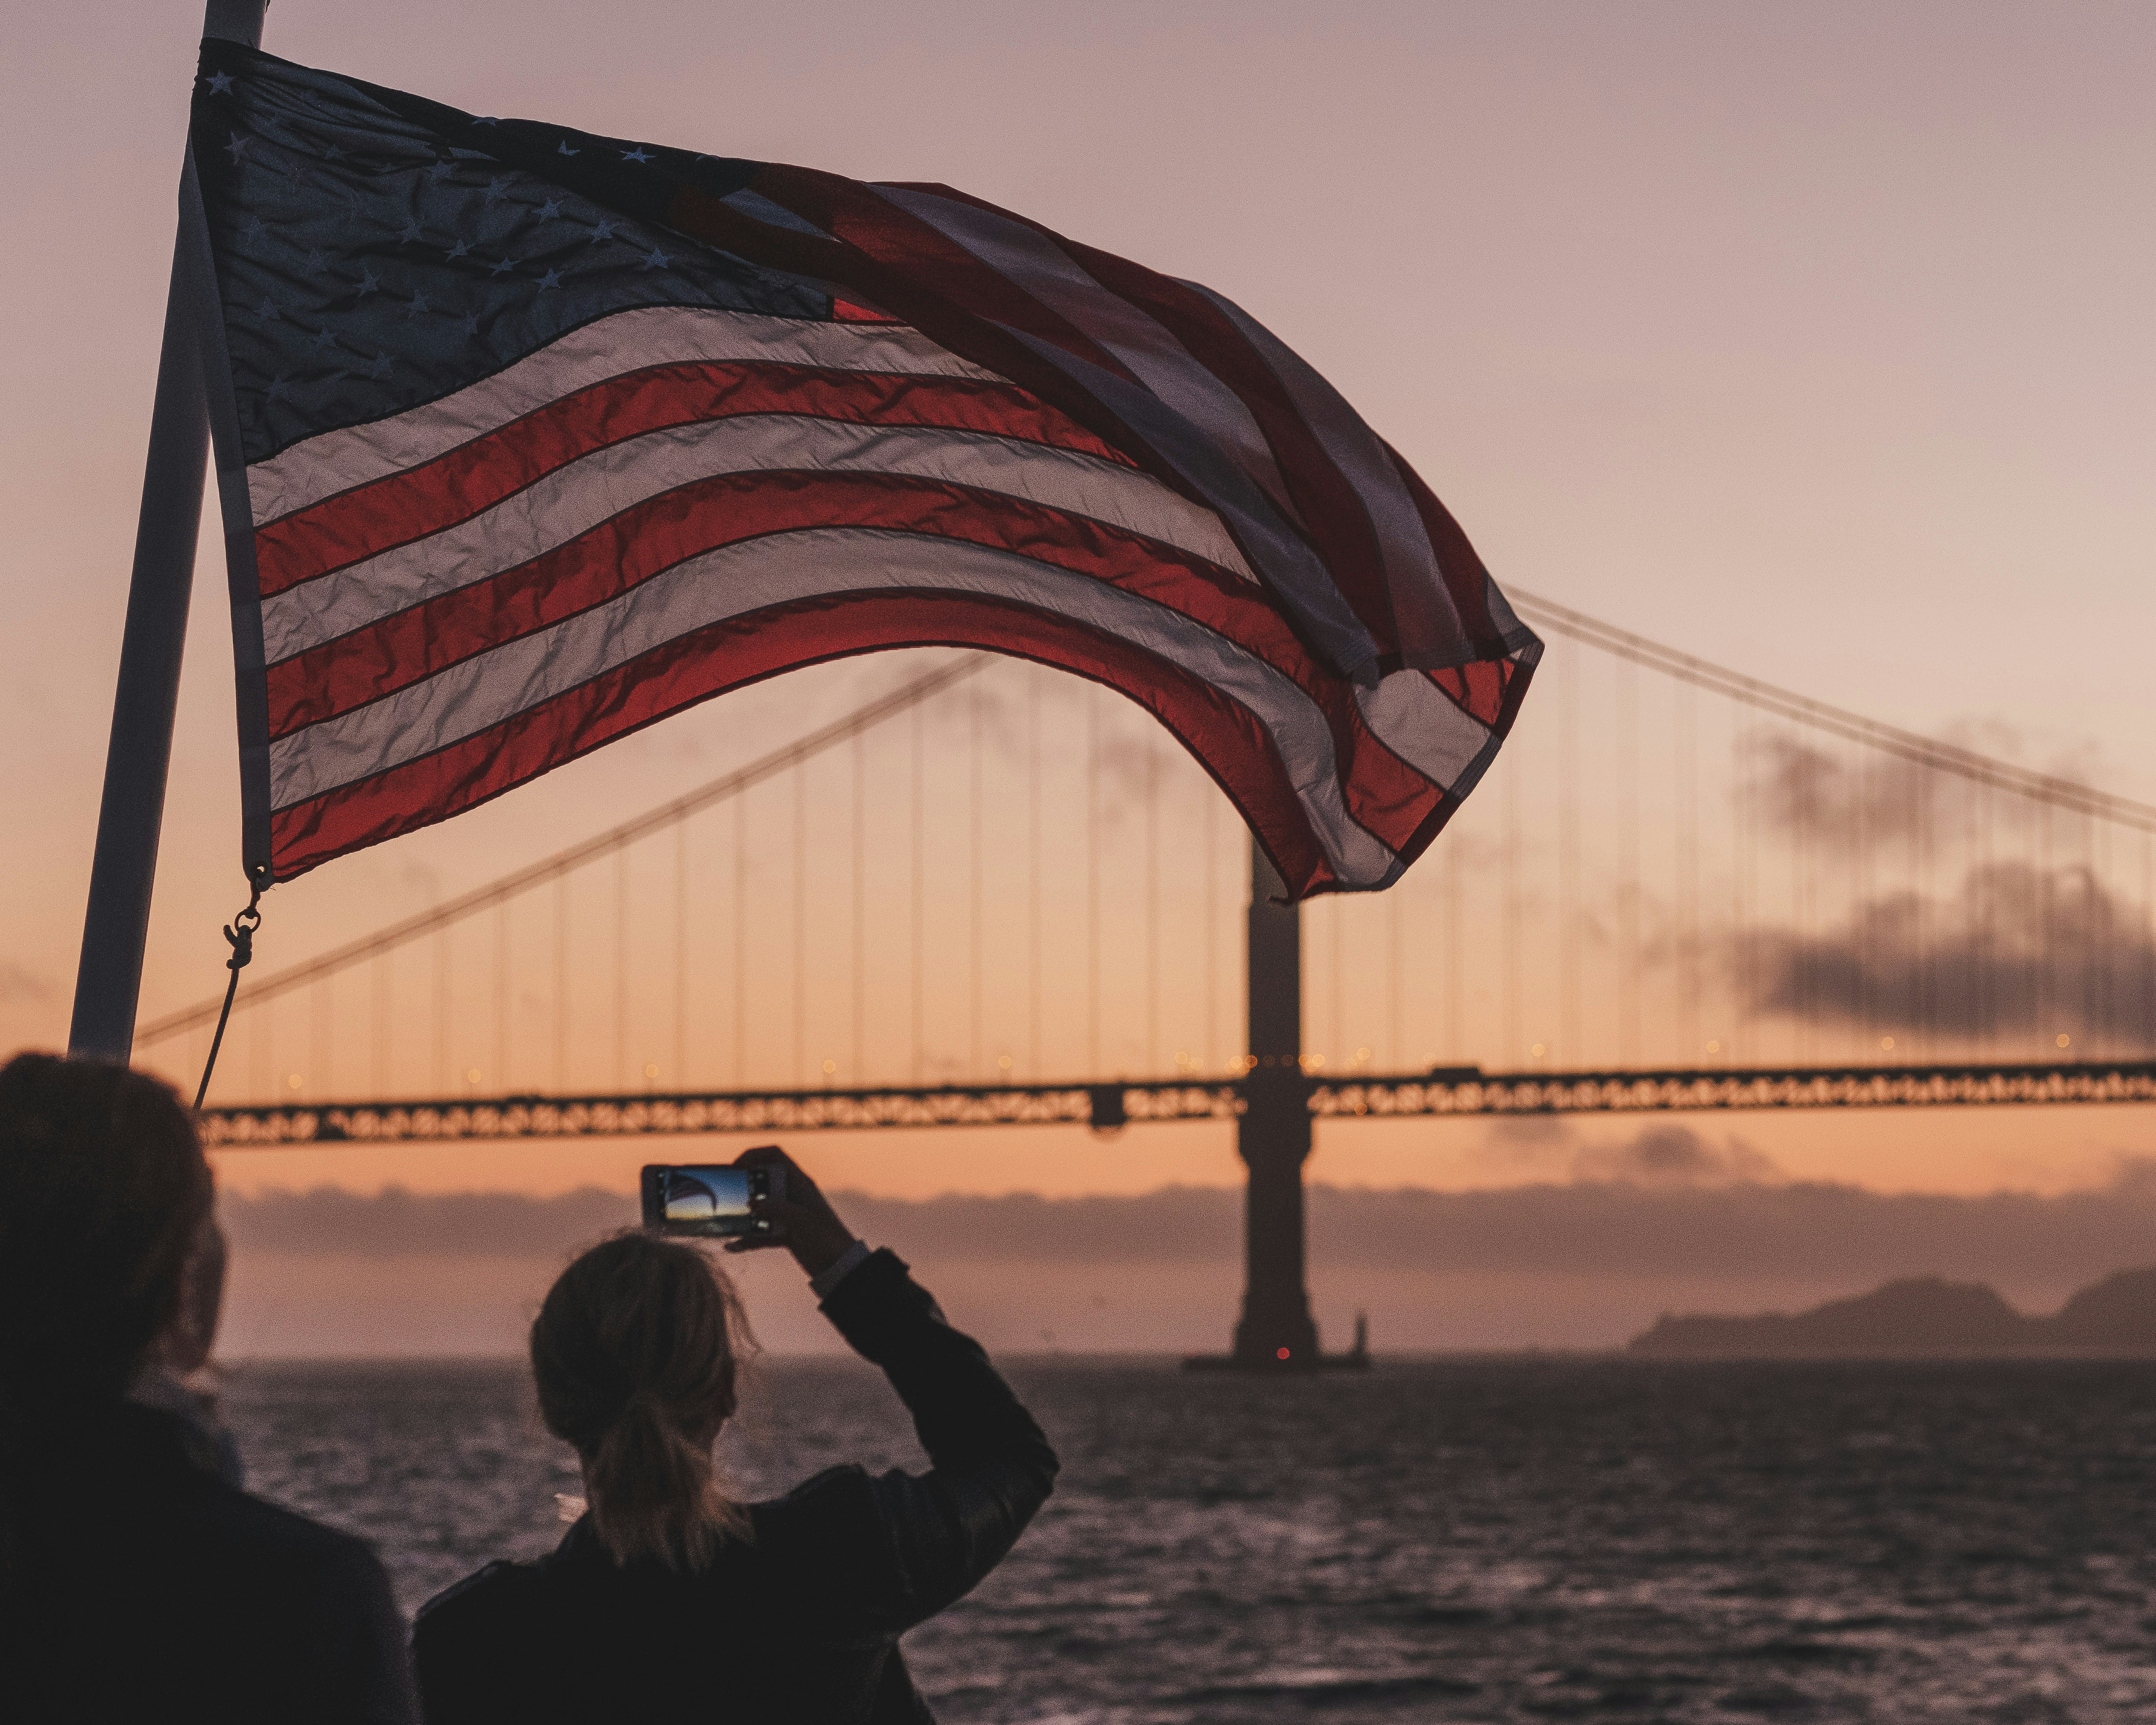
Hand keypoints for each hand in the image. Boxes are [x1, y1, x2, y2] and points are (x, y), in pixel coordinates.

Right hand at [724, 1145, 855, 1277]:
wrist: (839, 1265)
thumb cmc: (827, 1238)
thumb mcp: (801, 1220)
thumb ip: (776, 1208)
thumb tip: (751, 1203)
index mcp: (800, 1183)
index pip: (775, 1156)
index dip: (754, 1155)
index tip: (735, 1167)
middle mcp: (792, 1195)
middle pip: (762, 1182)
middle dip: (743, 1189)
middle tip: (725, 1198)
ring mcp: (787, 1215)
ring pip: (759, 1209)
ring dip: (743, 1217)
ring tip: (726, 1225)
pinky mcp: (784, 1234)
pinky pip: (760, 1233)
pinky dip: (747, 1239)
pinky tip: (733, 1246)